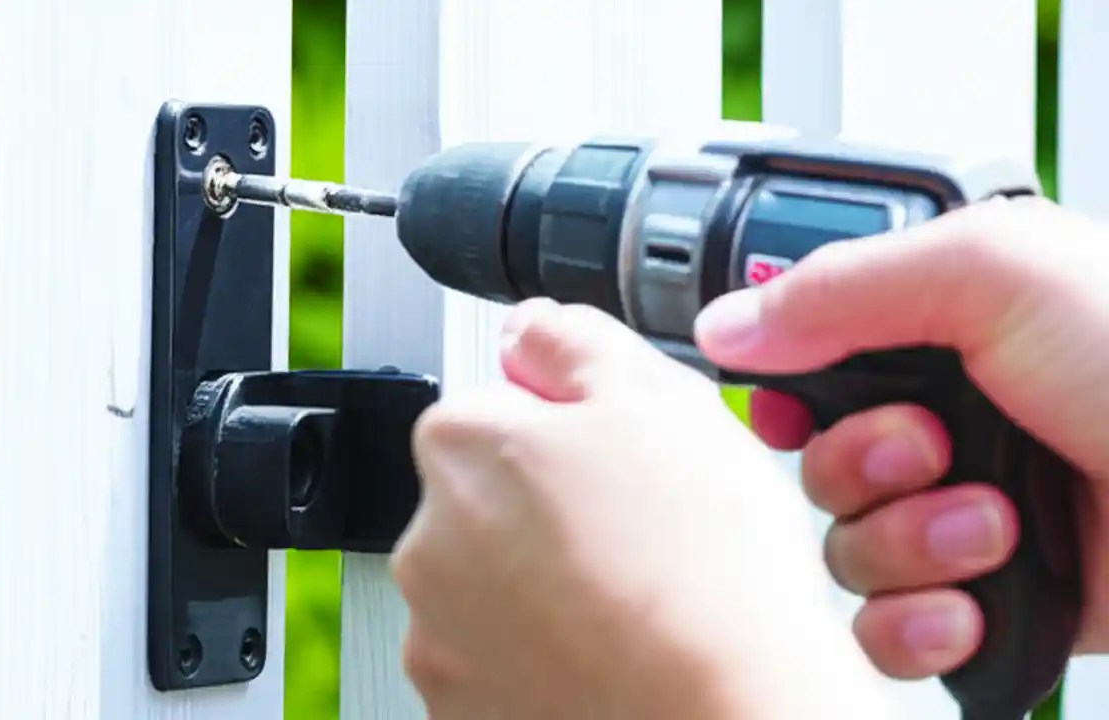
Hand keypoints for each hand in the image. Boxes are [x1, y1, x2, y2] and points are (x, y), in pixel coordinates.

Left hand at [392, 299, 898, 718]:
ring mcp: (438, 636)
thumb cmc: (708, 572)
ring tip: (628, 604)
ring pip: (487, 585)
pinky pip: (493, 661)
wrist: (727, 717)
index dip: (567, 430)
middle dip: (545, 509)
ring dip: (538, 587)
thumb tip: (529, 327)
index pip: (495, 408)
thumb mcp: (660, 400)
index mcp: (464, 446)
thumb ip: (574, 342)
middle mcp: (427, 541)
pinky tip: (605, 654)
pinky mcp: (458, 709)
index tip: (615, 465)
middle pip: (485, 499)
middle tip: (634, 537)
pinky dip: (536, 657)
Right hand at [693, 196, 1108, 679]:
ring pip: (846, 552)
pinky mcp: (994, 605)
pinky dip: (918, 624)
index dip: (782, 393)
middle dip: (860, 468)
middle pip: (814, 466)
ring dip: (903, 545)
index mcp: (947, 336)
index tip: (788, 405)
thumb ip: (841, 288)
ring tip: (992, 525)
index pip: (812, 366)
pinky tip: (975, 601)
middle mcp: (954, 428)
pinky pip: (889, 632)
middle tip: (934, 449)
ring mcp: (970, 520)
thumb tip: (726, 324)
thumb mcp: (996, 274)